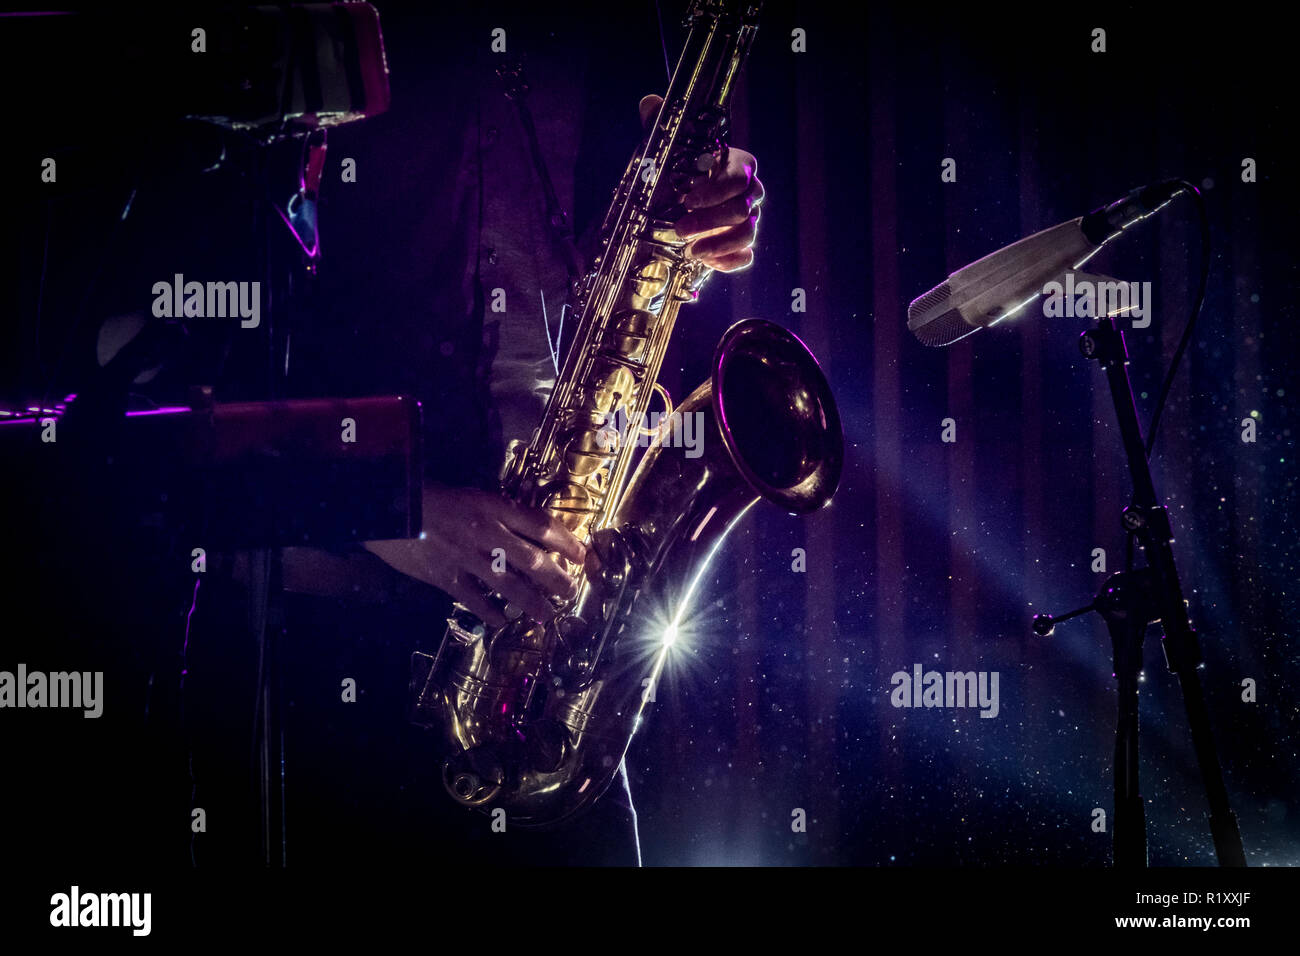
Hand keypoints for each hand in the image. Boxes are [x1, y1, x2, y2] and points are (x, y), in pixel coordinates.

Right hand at [364, 485, 585, 627]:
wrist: (387, 504)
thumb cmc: (429, 495)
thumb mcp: (470, 494)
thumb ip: (497, 512)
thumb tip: (528, 532)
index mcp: (493, 506)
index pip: (541, 525)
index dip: (566, 542)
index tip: (582, 555)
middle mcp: (486, 532)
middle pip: (533, 559)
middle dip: (557, 578)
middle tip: (572, 591)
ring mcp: (466, 557)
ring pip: (509, 584)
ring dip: (532, 602)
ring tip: (546, 614)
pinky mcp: (445, 576)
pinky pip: (475, 600)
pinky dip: (491, 613)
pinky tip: (503, 622)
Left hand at [639, 94, 763, 272]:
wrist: (676, 201)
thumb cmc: (677, 172)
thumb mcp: (665, 148)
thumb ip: (660, 125)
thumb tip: (650, 103)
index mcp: (736, 166)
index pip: (741, 176)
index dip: (717, 189)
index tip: (688, 199)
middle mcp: (748, 193)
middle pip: (743, 209)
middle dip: (710, 221)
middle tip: (680, 228)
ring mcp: (747, 220)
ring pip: (749, 234)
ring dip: (718, 245)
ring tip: (691, 251)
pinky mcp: (740, 245)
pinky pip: (746, 257)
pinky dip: (729, 262)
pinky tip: (708, 263)